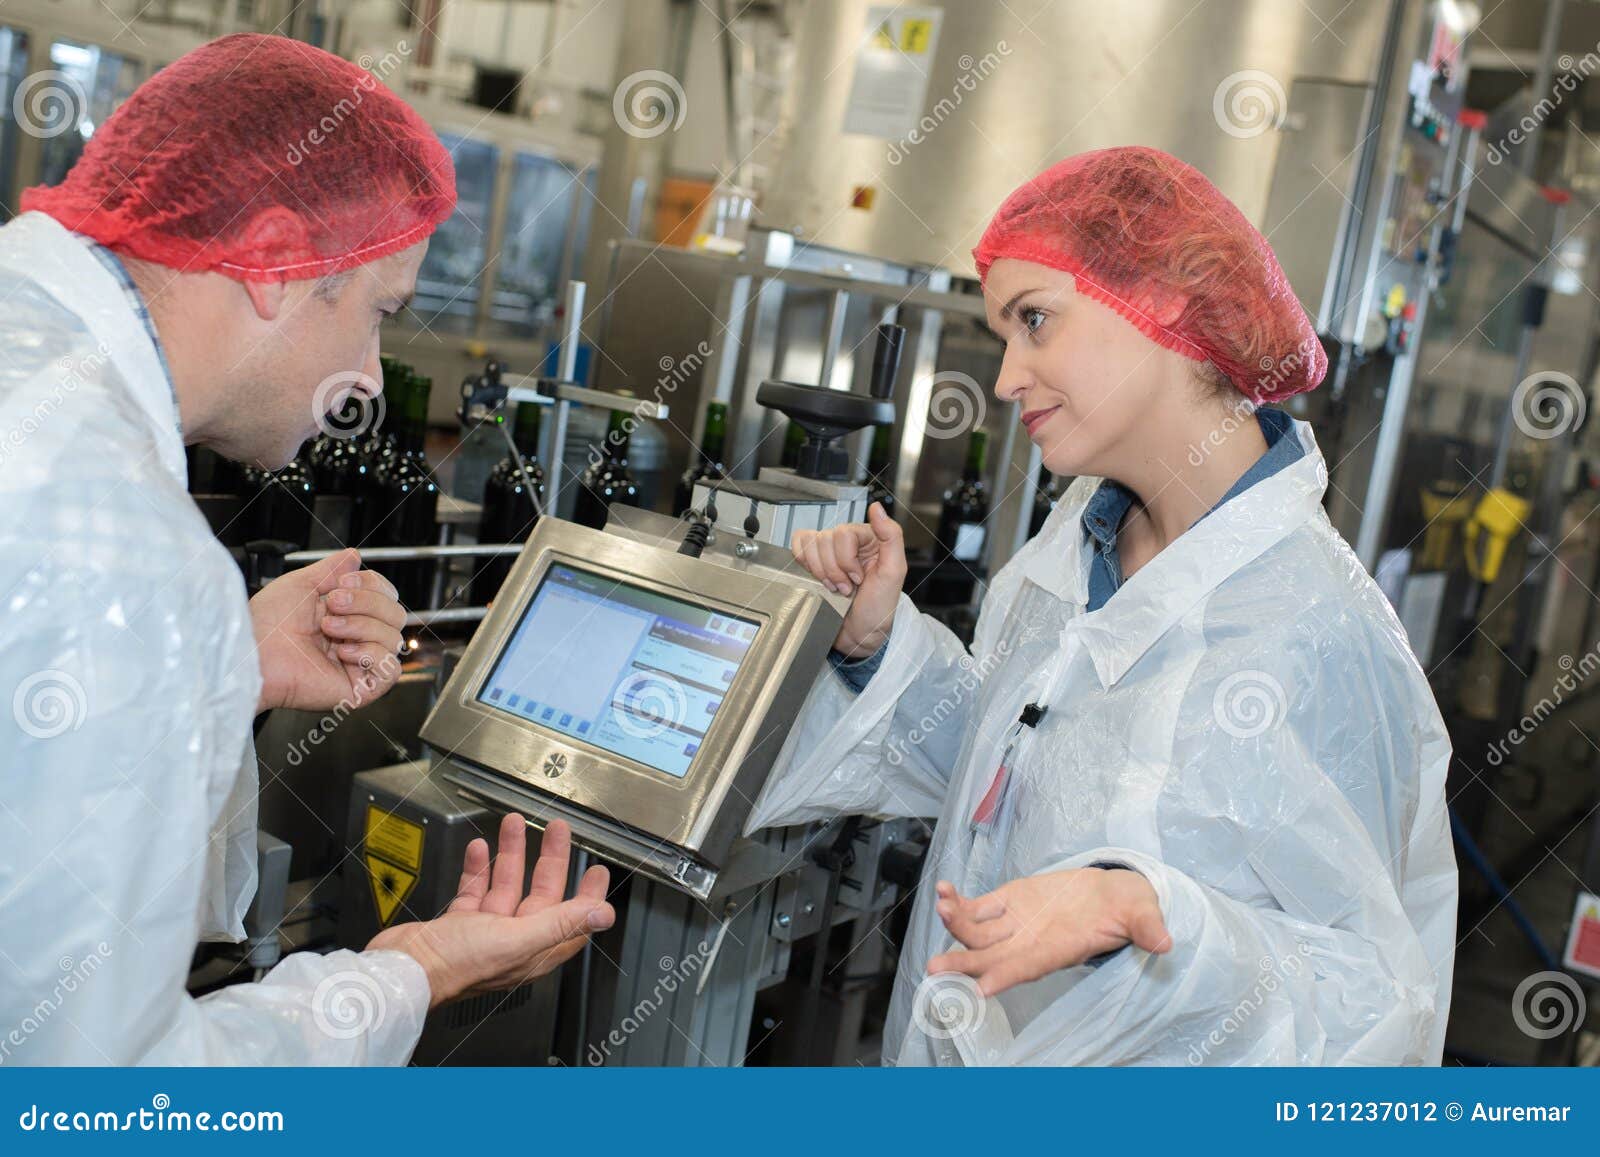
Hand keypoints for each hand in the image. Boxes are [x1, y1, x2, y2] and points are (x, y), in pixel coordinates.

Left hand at [250, 548, 406, 712]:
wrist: (255, 651)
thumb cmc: (266, 624)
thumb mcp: (301, 584)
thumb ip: (331, 570)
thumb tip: (354, 557)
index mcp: (346, 616)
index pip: (385, 596)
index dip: (372, 585)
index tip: (343, 583)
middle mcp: (356, 639)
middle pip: (395, 614)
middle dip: (366, 603)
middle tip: (333, 606)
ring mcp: (359, 664)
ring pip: (393, 638)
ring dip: (361, 627)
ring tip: (329, 630)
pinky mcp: (360, 688)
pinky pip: (390, 668)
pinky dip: (370, 654)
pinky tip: (343, 653)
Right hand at [368, 816, 612, 1008]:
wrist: (403, 971)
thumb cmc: (455, 966)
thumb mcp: (518, 939)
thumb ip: (562, 923)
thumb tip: (603, 915)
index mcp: (534, 951)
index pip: (572, 922)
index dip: (587, 897)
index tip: (596, 872)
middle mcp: (513, 943)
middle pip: (541, 896)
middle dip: (551, 859)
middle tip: (558, 830)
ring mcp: (484, 932)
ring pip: (507, 886)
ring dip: (512, 854)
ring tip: (515, 824)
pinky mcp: (458, 923)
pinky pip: (475, 889)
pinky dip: (479, 867)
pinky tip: (479, 849)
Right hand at [791, 502, 905, 657]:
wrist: (860, 632)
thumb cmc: (878, 607)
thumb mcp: (894, 572)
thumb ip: (891, 536)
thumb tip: (878, 508)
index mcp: (870, 537)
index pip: (844, 533)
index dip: (847, 560)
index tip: (858, 578)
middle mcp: (850, 540)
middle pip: (826, 539)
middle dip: (835, 570)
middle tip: (847, 587)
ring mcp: (830, 550)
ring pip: (811, 544)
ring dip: (822, 572)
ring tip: (836, 587)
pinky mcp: (814, 559)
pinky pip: (799, 546)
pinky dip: (806, 564)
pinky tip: (819, 579)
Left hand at [926, 868, 1171, 996]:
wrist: (1112, 894)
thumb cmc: (1127, 909)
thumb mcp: (1143, 915)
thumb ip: (1148, 928)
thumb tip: (1166, 942)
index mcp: (1059, 950)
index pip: (1029, 968)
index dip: (1006, 976)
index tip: (982, 988)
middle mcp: (1030, 943)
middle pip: (991, 958)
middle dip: (964, 963)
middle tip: (936, 969)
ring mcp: (1015, 923)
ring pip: (977, 932)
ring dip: (955, 926)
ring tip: (940, 909)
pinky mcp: (1007, 902)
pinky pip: (976, 906)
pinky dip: (958, 902)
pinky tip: (942, 892)